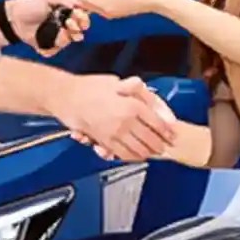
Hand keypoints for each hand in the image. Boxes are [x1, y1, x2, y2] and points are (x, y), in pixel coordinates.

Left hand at [7, 0, 90, 55]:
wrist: (15, 19)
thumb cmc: (32, 4)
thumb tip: (82, 6)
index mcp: (68, 9)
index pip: (84, 14)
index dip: (84, 16)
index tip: (77, 15)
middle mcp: (66, 22)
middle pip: (81, 29)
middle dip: (79, 27)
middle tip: (69, 23)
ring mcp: (59, 34)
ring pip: (71, 40)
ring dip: (68, 37)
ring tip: (60, 33)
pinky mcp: (50, 45)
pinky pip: (57, 49)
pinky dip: (54, 47)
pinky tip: (48, 41)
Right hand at [54, 75, 176, 161]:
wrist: (66, 97)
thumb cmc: (88, 88)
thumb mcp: (117, 82)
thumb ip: (138, 89)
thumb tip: (152, 98)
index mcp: (131, 106)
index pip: (157, 123)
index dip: (167, 130)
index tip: (172, 133)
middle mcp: (125, 122)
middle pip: (150, 140)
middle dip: (160, 144)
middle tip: (166, 146)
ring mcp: (114, 134)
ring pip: (138, 150)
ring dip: (148, 153)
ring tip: (154, 152)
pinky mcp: (103, 142)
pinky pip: (122, 155)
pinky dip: (132, 157)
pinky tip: (135, 155)